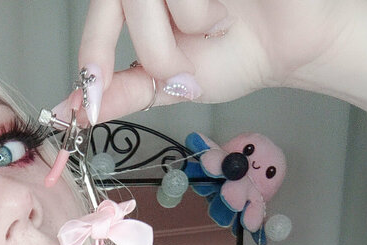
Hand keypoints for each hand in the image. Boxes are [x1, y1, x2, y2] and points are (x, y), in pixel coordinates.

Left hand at [64, 0, 361, 121]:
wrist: (291, 45)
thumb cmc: (235, 53)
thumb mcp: (168, 85)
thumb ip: (123, 91)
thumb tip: (74, 111)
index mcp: (138, 1)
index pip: (100, 14)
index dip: (91, 51)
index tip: (92, 94)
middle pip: (124, 2)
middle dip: (153, 50)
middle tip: (181, 75)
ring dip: (187, 29)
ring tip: (217, 28)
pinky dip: (207, 12)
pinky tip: (230, 9)